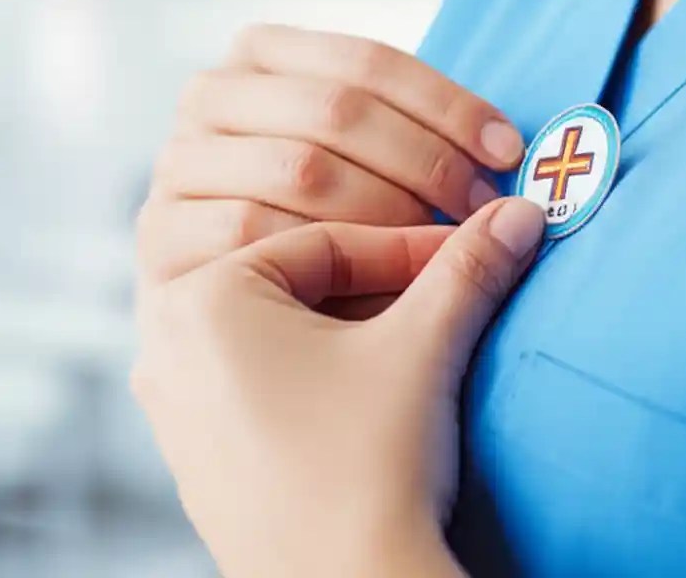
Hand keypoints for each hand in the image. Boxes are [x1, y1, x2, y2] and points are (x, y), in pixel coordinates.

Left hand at [132, 197, 545, 577]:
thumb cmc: (367, 471)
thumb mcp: (424, 347)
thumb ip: (469, 267)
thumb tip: (519, 215)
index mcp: (199, 302)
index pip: (325, 245)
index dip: (409, 247)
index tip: (467, 253)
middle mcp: (166, 353)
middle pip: (295, 288)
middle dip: (377, 288)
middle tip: (445, 294)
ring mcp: (175, 415)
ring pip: (278, 339)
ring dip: (348, 333)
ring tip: (415, 348)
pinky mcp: (198, 467)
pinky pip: (260, 393)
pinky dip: (315, 383)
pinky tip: (370, 405)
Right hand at [136, 24, 526, 293]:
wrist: (234, 339)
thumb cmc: (323, 241)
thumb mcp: (367, 174)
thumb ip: (412, 147)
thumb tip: (510, 158)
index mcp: (257, 58)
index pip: (364, 62)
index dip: (445, 103)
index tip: (507, 152)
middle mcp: (206, 100)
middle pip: (335, 111)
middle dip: (425, 160)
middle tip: (484, 214)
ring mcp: (175, 165)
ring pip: (300, 169)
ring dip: (389, 212)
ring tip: (445, 254)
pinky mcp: (160, 237)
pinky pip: (254, 234)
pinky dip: (328, 256)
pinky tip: (381, 287)